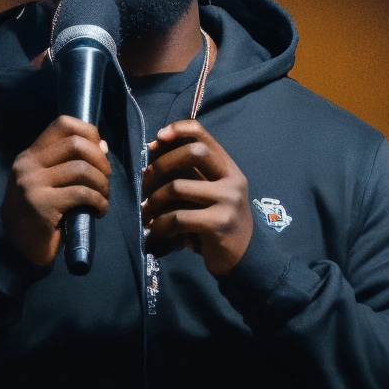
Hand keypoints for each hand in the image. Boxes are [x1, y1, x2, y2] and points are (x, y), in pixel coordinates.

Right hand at [1, 115, 110, 268]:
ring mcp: (33, 184)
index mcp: (30, 156)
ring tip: (103, 197)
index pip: (62, 124)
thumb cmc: (37, 216)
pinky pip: (82, 194)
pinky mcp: (43, 205)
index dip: (89, 132)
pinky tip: (99, 210)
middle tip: (106, 178)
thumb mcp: (48, 184)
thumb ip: (68, 164)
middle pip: (75, 144)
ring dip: (102, 184)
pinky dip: (99, 201)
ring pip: (81, 169)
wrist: (17, 249)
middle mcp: (28, 165)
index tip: (101, 152)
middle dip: (100, 160)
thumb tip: (103, 146)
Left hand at [141, 120, 252, 274]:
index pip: (204, 137)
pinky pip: (177, 217)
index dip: (179, 129)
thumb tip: (155, 149)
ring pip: (177, 187)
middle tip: (145, 183)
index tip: (158, 138)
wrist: (243, 258)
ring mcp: (227, 201)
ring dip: (154, 200)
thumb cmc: (218, 224)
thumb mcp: (209, 195)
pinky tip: (155, 232)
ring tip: (146, 212)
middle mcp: (232, 180)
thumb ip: (190, 175)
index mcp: (229, 169)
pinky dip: (160, 225)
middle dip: (161, 165)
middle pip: (193, 153)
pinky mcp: (218, 223)